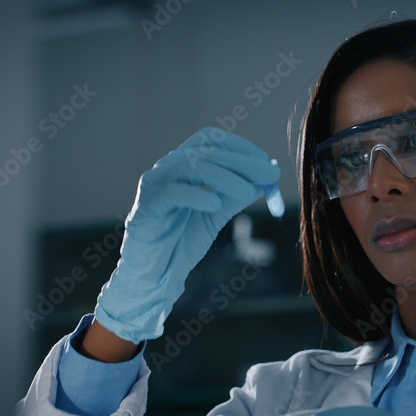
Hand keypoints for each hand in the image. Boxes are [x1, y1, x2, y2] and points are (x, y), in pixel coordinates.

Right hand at [93, 128, 279, 342]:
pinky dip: (196, 195)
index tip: (266, 162)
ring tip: (248, 192)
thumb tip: (266, 179)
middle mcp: (166, 169)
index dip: (240, 147)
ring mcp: (153, 185)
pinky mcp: (145, 207)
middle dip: (241, 161)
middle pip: (204, 151)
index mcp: (182, 165)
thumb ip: (236, 196)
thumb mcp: (216, 215)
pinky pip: (172, 193)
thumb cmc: (182, 241)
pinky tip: (215, 205)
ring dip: (224, 176)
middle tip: (270, 174)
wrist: (155, 275)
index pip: (210, 140)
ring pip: (189, 166)